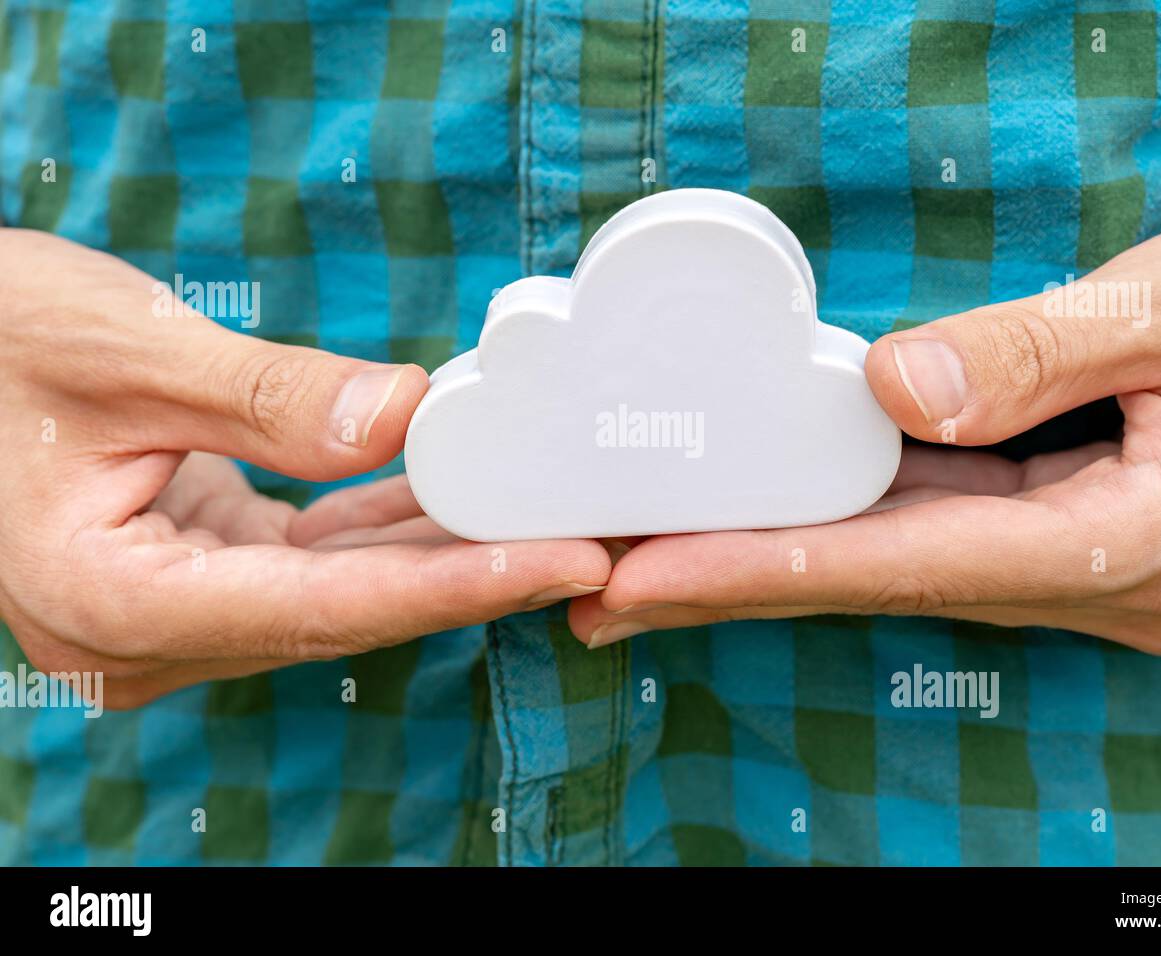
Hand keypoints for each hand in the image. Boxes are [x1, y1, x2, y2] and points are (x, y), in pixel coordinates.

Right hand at [0, 230, 608, 707]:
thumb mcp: (123, 349)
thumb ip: (270, 397)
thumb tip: (410, 411)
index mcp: (113, 602)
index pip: (327, 608)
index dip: (457, 586)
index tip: (563, 563)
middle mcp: (144, 634)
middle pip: (347, 612)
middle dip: (471, 573)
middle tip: (589, 538)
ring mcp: (169, 611)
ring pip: (336, 589)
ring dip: (434, 547)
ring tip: (545, 509)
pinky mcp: (189, 573)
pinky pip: (305, 558)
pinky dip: (379, 524)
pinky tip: (452, 489)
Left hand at [569, 182, 1160, 654]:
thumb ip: (1040, 352)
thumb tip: (894, 386)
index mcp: (1134, 544)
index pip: (905, 566)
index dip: (763, 571)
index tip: (645, 578)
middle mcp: (1108, 585)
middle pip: (887, 583)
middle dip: (743, 583)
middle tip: (605, 588)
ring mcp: (1103, 572)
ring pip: (912, 565)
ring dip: (789, 559)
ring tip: (661, 558)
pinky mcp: (1096, 536)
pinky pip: (956, 531)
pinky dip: (861, 524)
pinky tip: (783, 514)